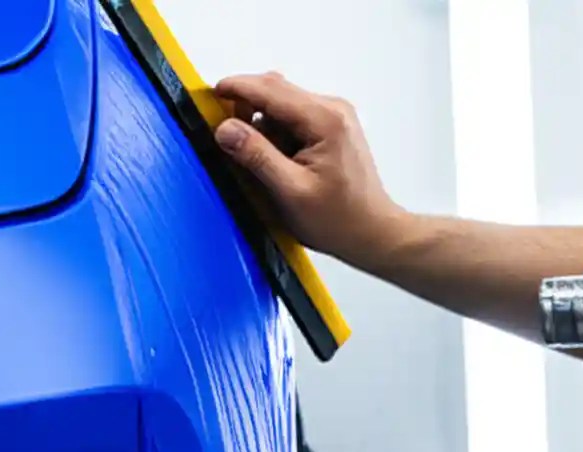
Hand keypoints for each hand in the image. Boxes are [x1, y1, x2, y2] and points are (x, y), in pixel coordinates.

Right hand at [213, 73, 410, 268]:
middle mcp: (332, 108)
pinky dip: (275, 134)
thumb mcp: (290, 191)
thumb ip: (257, 156)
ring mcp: (333, 116)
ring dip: (261, 126)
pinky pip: (292, 118)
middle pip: (276, 91)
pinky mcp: (330, 128)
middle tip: (228, 140)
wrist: (372, 233)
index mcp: (325, 119)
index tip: (210, 96)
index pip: (271, 89)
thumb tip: (224, 129)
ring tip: (260, 163)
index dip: (236, 88)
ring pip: (281, 105)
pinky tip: (276, 162)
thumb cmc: (338, 220)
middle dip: (246, 109)